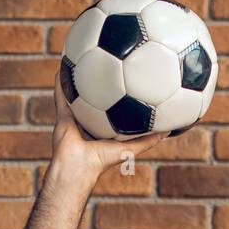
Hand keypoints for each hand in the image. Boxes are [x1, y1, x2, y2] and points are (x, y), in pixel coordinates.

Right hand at [50, 69, 166, 180]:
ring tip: (82, 62)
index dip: (119, 98)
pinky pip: (60, 96)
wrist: (78, 167)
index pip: (113, 111)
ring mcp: (75, 119)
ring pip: (76, 96)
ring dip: (78, 81)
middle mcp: (89, 123)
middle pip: (95, 101)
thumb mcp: (129, 149)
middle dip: (98, 87)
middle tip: (105, 66)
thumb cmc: (103, 160)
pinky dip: (60, 83)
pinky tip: (63, 67)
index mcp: (103, 130)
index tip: (127, 82)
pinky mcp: (62, 116)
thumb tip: (168, 131)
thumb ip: (147, 140)